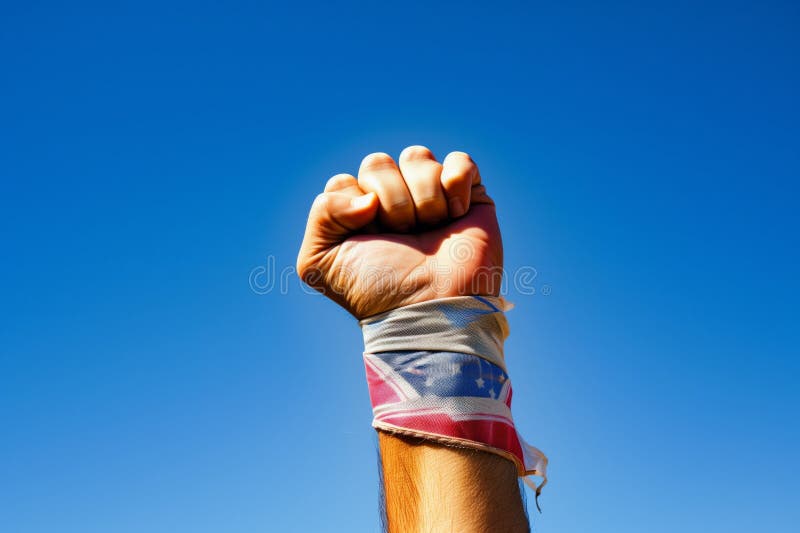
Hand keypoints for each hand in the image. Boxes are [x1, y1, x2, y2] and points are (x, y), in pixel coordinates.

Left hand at [296, 146, 502, 318]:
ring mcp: (430, 195)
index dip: (353, 208)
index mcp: (355, 214)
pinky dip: (456, 183)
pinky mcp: (468, 195)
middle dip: (390, 202)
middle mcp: (391, 200)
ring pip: (416, 157)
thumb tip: (369, 196)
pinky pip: (459, 161)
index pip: (343, 182)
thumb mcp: (320, 262)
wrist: (433, 308)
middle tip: (403, 235)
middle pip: (377, 163)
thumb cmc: (379, 290)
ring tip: (432, 229)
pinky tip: (457, 214)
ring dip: (423, 197)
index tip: (369, 239)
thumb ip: (321, 214)